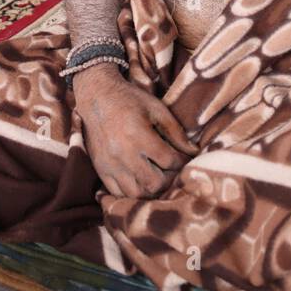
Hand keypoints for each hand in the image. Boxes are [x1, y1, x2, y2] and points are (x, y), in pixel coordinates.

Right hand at [73, 65, 197, 198]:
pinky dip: (132, 192)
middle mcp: (123, 154)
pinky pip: (117, 193)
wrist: (97, 96)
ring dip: (151, 189)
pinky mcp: (100, 169)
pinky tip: (140, 181)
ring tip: (158, 177)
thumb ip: (176, 131)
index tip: (184, 158)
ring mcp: (110, 164)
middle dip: (169, 179)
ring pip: (136, 193)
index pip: (169, 161)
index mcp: (139, 136)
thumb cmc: (130, 99)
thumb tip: (194, 151)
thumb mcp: (157, 108)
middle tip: (172, 170)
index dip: (182, 162)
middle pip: (154, 183)